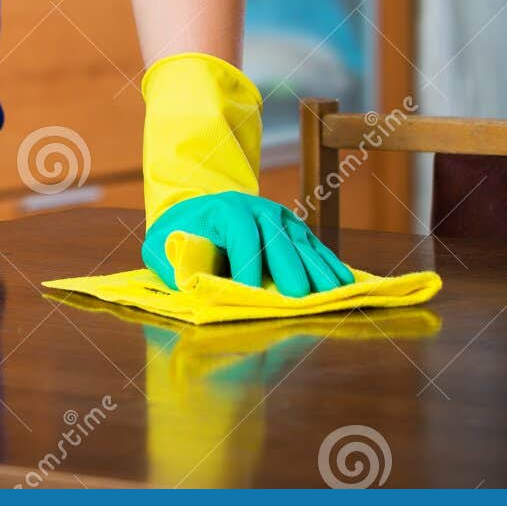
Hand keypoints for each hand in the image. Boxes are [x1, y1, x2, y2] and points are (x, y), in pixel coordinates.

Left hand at [142, 190, 354, 296]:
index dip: (247, 263)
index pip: (240, 235)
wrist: (199, 208)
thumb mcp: (163, 245)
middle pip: (277, 240)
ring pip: (301, 244)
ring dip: (316, 270)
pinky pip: (314, 247)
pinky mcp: (294, 228)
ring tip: (331, 295)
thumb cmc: (180, 234)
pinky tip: (343, 283)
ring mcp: (279, 217)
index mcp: (224, 209)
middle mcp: (257, 209)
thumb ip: (173, 264)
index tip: (251, 292)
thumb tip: (189, 289)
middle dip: (287, 268)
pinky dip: (329, 264)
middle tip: (296, 297)